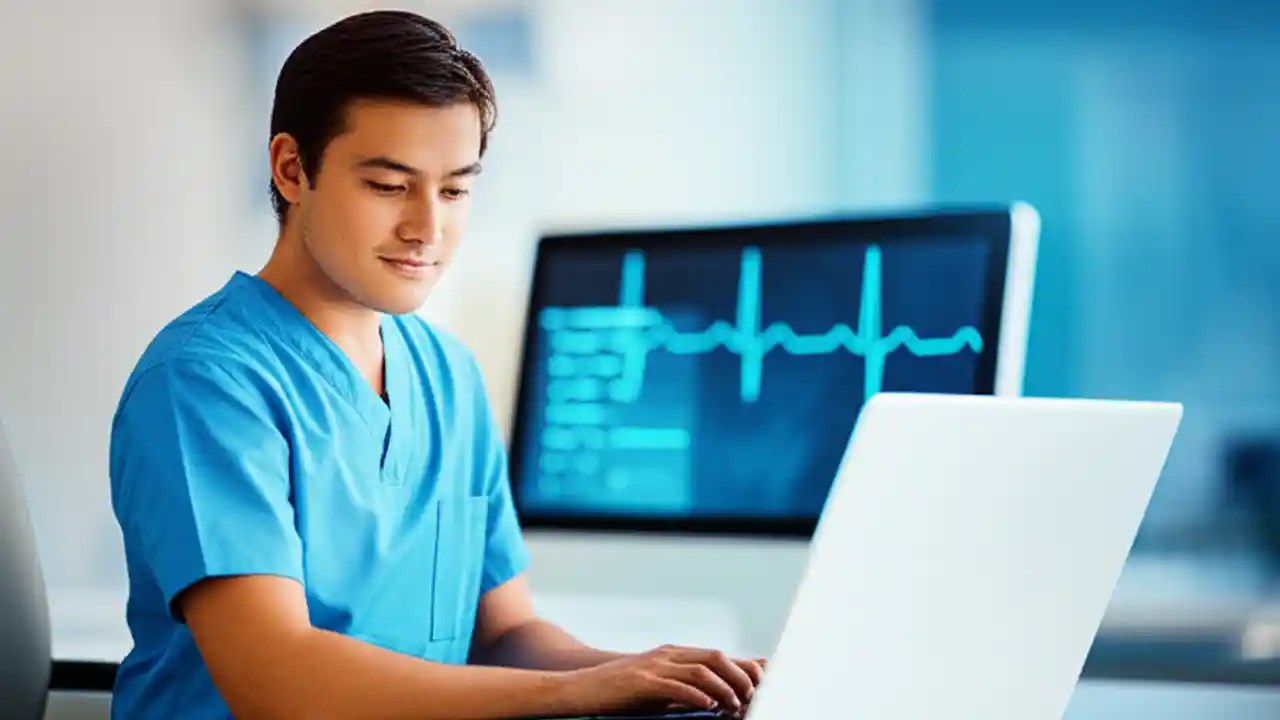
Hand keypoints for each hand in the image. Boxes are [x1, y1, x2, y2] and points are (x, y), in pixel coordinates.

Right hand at [558, 644, 767, 716]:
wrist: (581, 687)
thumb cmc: (619, 692)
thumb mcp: (656, 687)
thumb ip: (682, 688)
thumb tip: (713, 700)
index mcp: (673, 654)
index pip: (716, 655)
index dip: (741, 666)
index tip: (761, 681)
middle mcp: (667, 655)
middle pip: (714, 657)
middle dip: (739, 675)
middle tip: (754, 696)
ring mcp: (654, 665)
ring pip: (701, 669)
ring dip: (723, 687)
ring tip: (736, 705)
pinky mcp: (642, 681)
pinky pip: (677, 685)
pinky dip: (697, 695)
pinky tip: (709, 706)